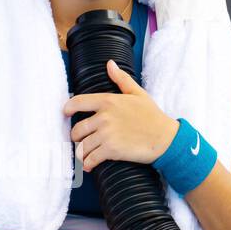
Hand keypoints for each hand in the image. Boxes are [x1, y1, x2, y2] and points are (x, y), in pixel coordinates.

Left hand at [63, 59, 179, 171]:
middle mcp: (103, 117)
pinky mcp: (111, 150)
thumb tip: (110, 64)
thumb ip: (121, 79)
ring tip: (86, 154)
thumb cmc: (152, 116)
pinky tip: (89, 165)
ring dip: (82, 152)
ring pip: (82, 146)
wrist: (164, 138)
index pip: (77, 102)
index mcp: (108, 101)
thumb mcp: (137, 93)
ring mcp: (106, 134)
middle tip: (81, 140)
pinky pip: (91, 159)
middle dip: (77, 136)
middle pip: (77, 129)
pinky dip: (88, 163)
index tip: (66, 113)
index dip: (68, 108)